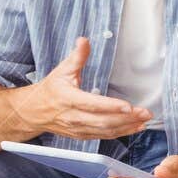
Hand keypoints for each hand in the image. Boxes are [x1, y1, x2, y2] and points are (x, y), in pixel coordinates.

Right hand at [18, 37, 151, 139]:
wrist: (32, 112)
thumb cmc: (49, 91)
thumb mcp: (61, 71)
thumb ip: (77, 57)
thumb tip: (84, 41)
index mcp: (68, 99)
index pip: (92, 104)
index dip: (110, 106)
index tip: (128, 106)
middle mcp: (73, 116)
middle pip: (103, 121)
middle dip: (126, 118)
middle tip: (145, 113)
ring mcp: (78, 128)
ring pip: (105, 130)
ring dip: (127, 127)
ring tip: (144, 120)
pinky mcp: (82, 135)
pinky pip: (103, 136)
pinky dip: (121, 133)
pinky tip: (135, 128)